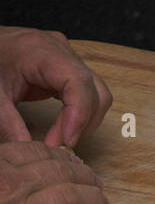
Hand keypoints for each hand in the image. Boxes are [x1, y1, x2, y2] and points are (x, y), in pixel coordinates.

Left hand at [0, 27, 112, 147]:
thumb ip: (9, 124)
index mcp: (41, 52)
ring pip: (97, 95)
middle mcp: (61, 51)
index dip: (79, 114)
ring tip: (61, 138)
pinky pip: (88, 94)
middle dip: (82, 124)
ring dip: (85, 122)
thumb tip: (29, 152)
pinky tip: (63, 128)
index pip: (78, 82)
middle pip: (94, 91)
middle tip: (59, 145)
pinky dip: (81, 116)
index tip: (66, 141)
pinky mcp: (67, 69)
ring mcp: (67, 59)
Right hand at [0, 140, 110, 203]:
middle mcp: (8, 184)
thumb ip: (2, 167)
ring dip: (91, 199)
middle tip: (97, 183)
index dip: (62, 156)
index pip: (36, 153)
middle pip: (57, 173)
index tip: (75, 162)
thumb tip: (19, 163)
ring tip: (103, 203)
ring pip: (65, 200)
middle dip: (84, 176)